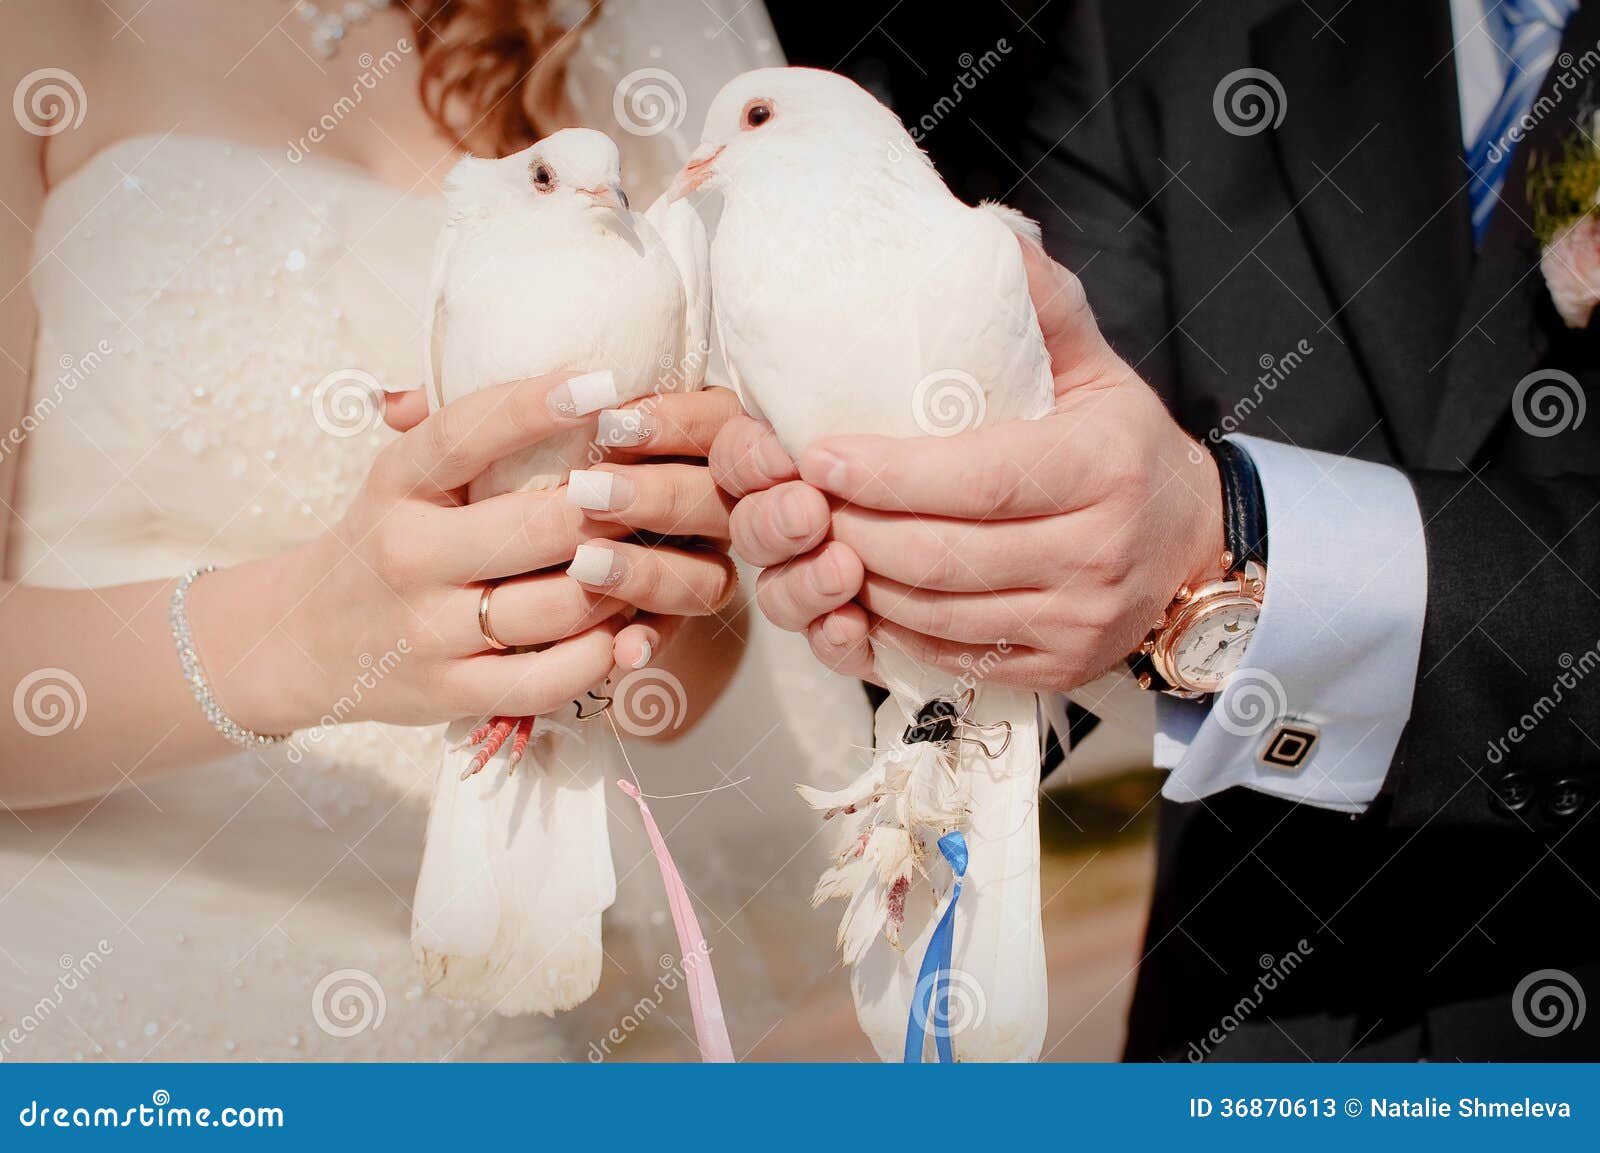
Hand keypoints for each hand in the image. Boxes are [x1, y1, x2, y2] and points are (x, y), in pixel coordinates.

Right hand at [206, 376, 740, 732]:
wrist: (308, 639)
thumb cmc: (387, 541)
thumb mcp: (401, 478)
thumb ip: (462, 431)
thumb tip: (555, 372)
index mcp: (396, 485)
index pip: (464, 434)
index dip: (533, 407)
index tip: (599, 381)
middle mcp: (407, 555)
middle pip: (535, 527)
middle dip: (609, 507)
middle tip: (658, 491)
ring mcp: (428, 630)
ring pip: (556, 605)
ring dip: (619, 583)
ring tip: (651, 559)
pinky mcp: (449, 692)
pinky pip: (548, 678)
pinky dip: (599, 654)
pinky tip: (625, 630)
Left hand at [715, 242, 1223, 691]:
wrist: (1192, 542)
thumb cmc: (1121, 445)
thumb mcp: (1095, 366)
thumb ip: (1038, 304)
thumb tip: (976, 228)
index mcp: (1102, 467)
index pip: (977, 479)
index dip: (889, 474)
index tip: (821, 454)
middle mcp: (1097, 553)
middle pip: (942, 554)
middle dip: (856, 529)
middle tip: (804, 500)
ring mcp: (1079, 621)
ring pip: (936, 613)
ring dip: (864, 580)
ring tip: (825, 539)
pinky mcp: (1059, 666)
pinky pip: (952, 655)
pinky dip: (894, 626)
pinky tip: (863, 591)